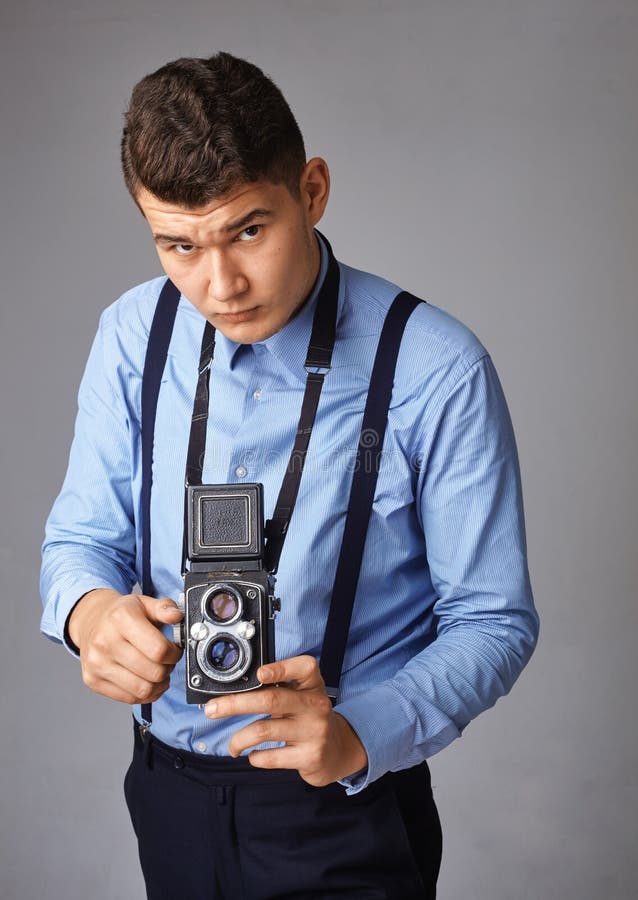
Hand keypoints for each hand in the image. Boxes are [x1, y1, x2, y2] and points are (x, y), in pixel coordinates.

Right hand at [68, 588, 183, 704]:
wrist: (90, 621)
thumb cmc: (120, 614)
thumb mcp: (144, 602)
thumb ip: (164, 608)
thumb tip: (176, 615)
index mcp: (121, 618)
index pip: (159, 650)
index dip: (175, 653)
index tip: (175, 651)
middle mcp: (105, 641)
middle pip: (153, 672)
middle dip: (168, 669)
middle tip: (167, 662)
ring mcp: (97, 663)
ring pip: (143, 690)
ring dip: (158, 685)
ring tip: (158, 672)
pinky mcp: (93, 680)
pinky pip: (129, 699)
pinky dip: (144, 694)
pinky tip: (146, 681)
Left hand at [204, 654, 367, 786]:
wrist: (336, 750)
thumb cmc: (307, 718)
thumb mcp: (300, 696)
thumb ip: (276, 689)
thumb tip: (232, 691)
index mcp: (312, 685)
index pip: (304, 667)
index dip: (280, 668)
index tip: (259, 673)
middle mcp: (316, 705)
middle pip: (271, 699)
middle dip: (235, 704)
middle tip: (212, 709)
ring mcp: (314, 731)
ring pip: (264, 730)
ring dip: (239, 739)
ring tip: (232, 746)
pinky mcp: (310, 756)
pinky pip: (272, 757)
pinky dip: (255, 757)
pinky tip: (253, 755)